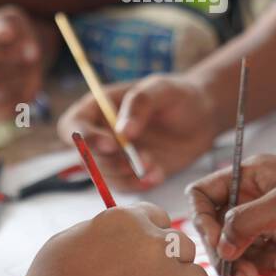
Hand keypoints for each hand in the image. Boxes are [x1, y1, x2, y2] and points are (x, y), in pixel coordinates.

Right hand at [0, 7, 53, 120]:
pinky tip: (28, 89)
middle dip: (19, 69)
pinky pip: (3, 113)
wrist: (16, 57)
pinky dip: (22, 101)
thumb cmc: (11, 37)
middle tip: (33, 64)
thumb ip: (9, 24)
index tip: (24, 49)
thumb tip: (5, 34)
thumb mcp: (12, 21)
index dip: (6, 51)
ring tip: (33, 75)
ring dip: (24, 84)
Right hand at [57, 74, 216, 190]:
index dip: (84, 139)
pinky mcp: (131, 173)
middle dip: (113, 162)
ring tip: (155, 166)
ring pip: (104, 177)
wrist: (203, 117)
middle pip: (86, 157)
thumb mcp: (162, 89)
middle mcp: (101, 133)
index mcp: (98, 107)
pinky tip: (158, 175)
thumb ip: (140, 104)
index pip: (73, 125)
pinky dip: (139, 185)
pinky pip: (124, 187)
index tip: (112, 144)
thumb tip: (122, 132)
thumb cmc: (179, 95)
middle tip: (144, 158)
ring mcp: (115, 156)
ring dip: (128, 176)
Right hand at [187, 154, 275, 275]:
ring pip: (244, 248)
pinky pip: (267, 259)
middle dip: (229, 252)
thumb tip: (221, 247)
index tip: (219, 245)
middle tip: (243, 273)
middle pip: (221, 228)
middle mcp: (259, 195)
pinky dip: (274, 267)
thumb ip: (248, 222)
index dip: (203, 221)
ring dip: (255, 263)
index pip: (204, 195)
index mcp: (252, 173)